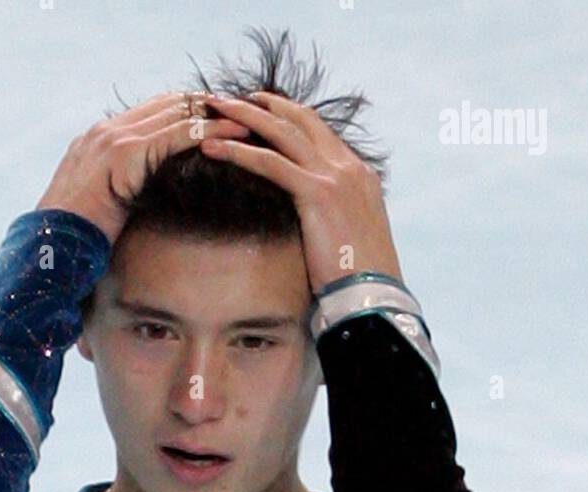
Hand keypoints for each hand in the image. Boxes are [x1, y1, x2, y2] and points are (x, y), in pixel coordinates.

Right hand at [36, 92, 250, 244]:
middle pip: (168, 103)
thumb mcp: (100, 210)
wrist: (50, 247)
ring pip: (176, 113)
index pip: (152, 111)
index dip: (189, 111)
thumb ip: (121, 194)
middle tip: (245, 113)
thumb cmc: (74, 241)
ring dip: (216, 115)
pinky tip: (233, 136)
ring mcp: (113, 139)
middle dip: (208, 106)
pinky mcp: (124, 155)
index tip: (220, 117)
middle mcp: (105, 131)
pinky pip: (175, 135)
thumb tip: (145, 208)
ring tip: (250, 120)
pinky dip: (208, 132)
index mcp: (97, 140)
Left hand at [199, 92, 402, 291]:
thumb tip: (312, 224)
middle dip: (261, 104)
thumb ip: (333, 218)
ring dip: (244, 116)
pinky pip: (271, 164)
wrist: (374, 296)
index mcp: (359, 175)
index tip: (258, 110)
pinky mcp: (318, 194)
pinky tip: (214, 149)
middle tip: (229, 99)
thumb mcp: (349, 239)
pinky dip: (240, 152)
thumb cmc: (359, 281)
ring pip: (282, 132)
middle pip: (300, 119)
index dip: (286, 116)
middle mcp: (349, 167)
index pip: (318, 132)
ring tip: (213, 110)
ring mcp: (336, 177)